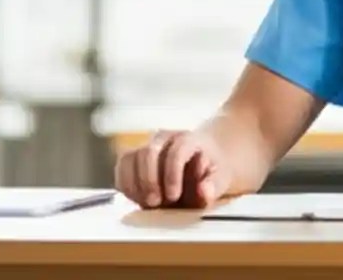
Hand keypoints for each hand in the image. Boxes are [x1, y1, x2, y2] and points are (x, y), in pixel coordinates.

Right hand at [114, 130, 231, 208]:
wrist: (204, 159)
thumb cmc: (211, 171)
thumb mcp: (221, 179)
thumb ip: (213, 186)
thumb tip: (204, 192)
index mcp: (189, 139)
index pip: (176, 152)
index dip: (172, 175)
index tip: (173, 196)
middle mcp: (165, 138)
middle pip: (148, 152)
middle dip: (149, 181)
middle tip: (155, 203)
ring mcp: (147, 145)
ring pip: (130, 157)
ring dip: (135, 184)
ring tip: (146, 203)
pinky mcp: (134, 155)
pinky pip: (121, 166)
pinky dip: (126, 184)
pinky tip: (137, 198)